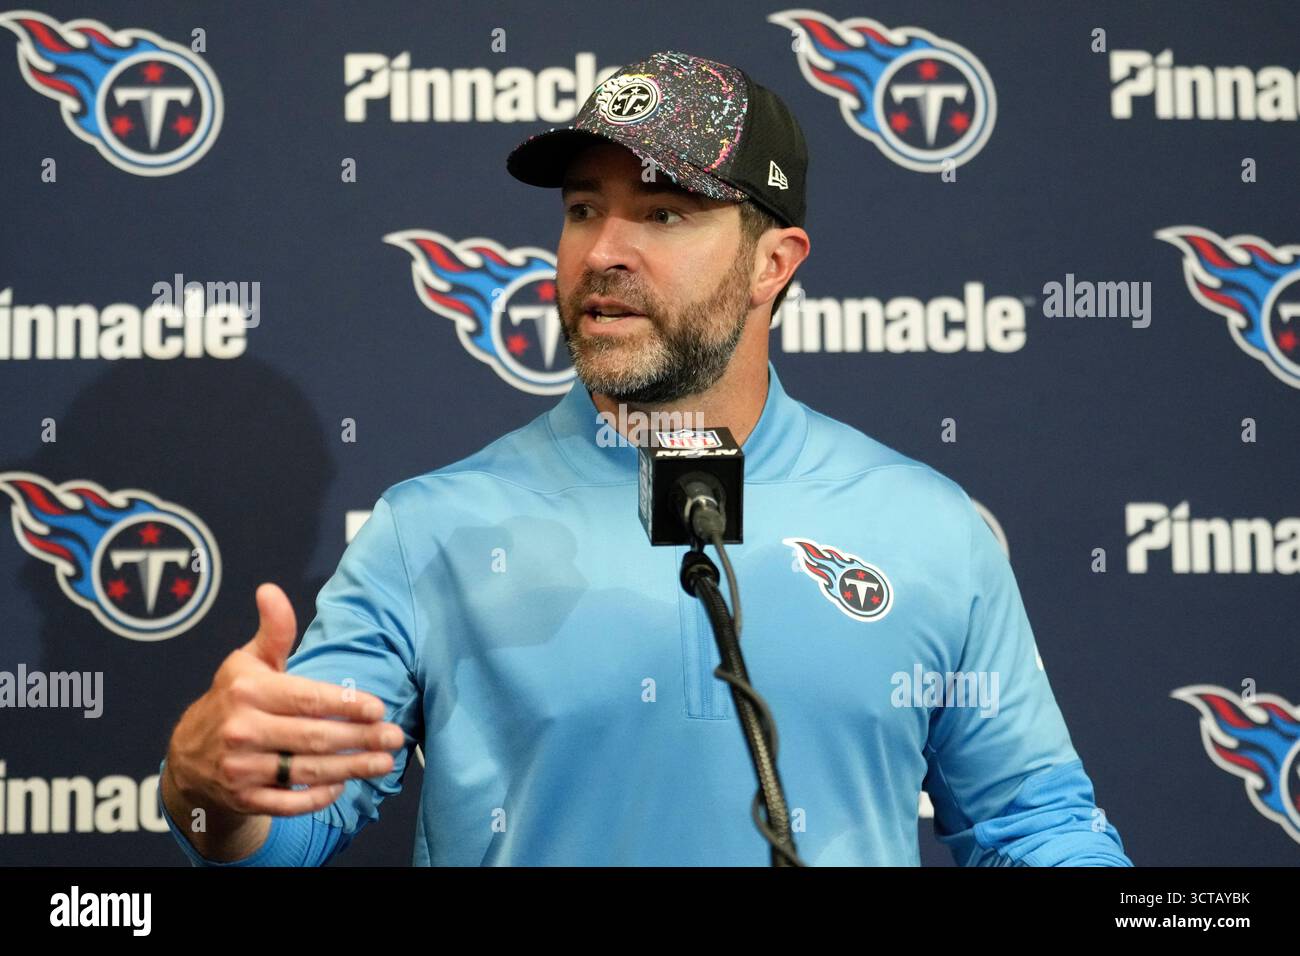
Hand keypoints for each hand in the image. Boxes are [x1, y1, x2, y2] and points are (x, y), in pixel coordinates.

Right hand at [166, 583, 405, 816]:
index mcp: (247, 691)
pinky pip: (288, 803)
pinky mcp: (244, 798)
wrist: (189, 754)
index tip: (378, 708)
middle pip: (313, 737)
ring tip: (384, 762)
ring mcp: (241, 768)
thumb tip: (270, 590)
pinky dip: (318, 797)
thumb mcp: (248, 661)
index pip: (306, 699)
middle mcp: (242, 730)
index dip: (345, 705)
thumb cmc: (233, 699)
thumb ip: (274, 631)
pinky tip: (343, 786)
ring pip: (307, 771)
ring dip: (351, 769)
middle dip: (360, 739)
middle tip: (395, 737)